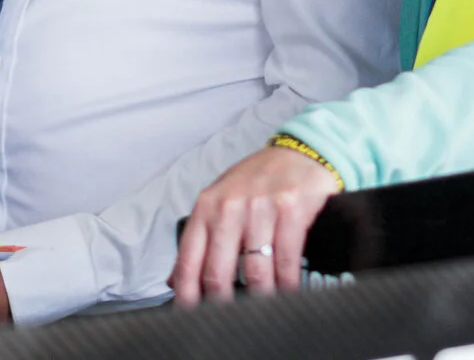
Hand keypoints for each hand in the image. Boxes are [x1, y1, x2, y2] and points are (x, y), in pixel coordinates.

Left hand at [169, 145, 341, 304]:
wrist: (298, 152)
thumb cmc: (256, 181)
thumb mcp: (219, 202)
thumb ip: (199, 240)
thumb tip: (175, 281)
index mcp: (205, 208)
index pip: (188, 260)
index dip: (187, 294)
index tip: (190, 315)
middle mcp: (228, 207)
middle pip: (218, 271)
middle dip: (223, 304)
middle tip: (231, 320)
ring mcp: (259, 207)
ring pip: (255, 270)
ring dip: (261, 298)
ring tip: (264, 310)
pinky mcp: (290, 208)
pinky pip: (286, 259)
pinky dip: (288, 283)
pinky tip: (289, 291)